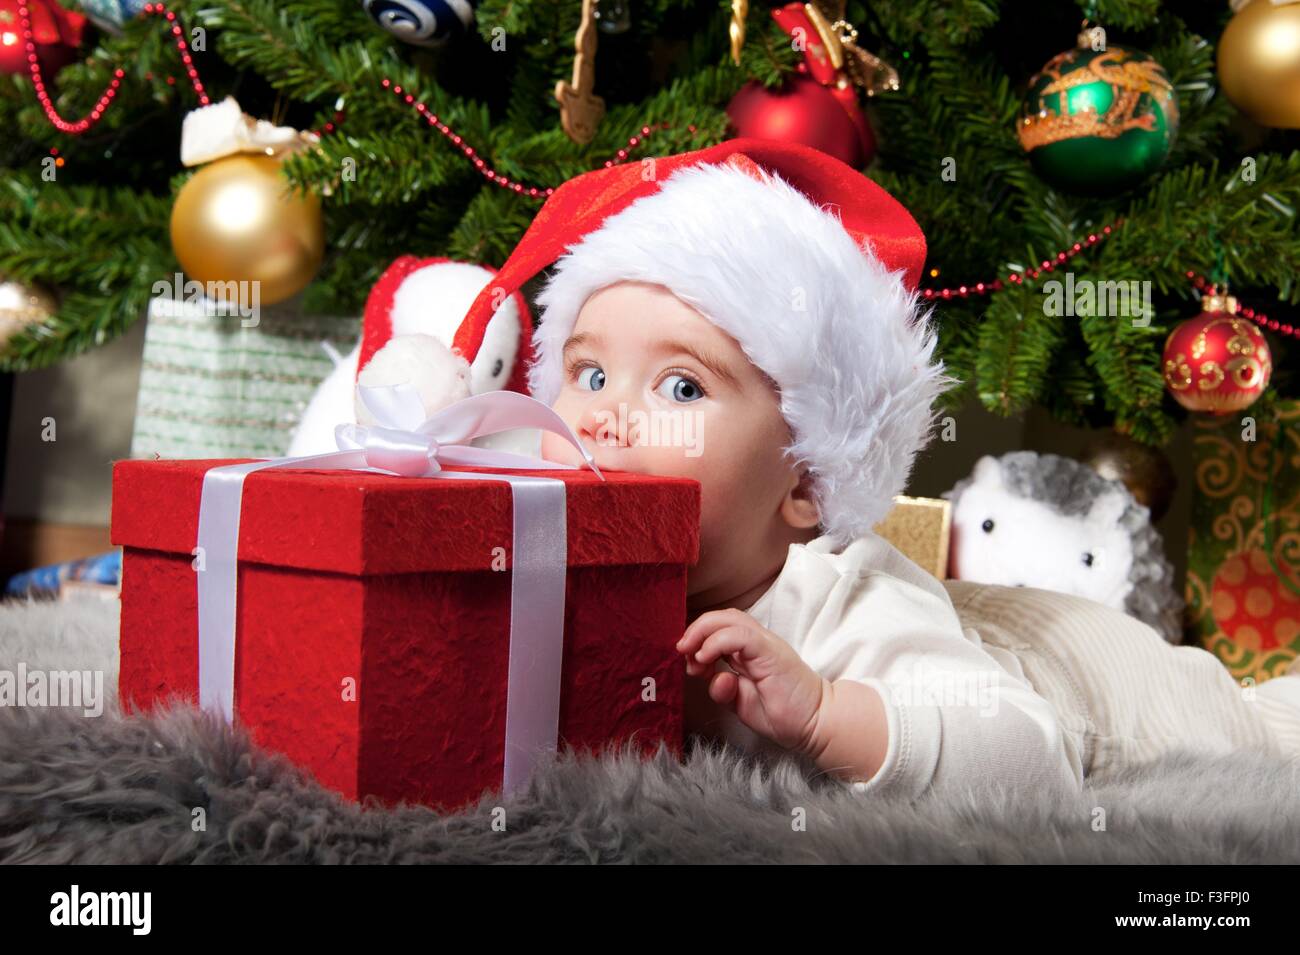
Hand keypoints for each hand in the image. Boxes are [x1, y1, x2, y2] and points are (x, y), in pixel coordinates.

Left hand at [676, 608, 826, 753]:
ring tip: (691, 653)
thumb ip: (724, 689)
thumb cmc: (784, 713)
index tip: (687, 663)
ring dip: (702, 631)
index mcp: (749, 651)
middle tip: (682, 651)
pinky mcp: (770, 651)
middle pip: (722, 617)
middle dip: (695, 630)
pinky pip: (740, 635)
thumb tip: (711, 678)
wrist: (816, 723)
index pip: (720, 628)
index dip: (697, 639)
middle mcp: (757, 642)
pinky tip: (706, 658)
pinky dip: (717, 642)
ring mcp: (765, 644)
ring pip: (729, 618)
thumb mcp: (741, 703)